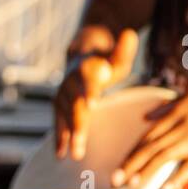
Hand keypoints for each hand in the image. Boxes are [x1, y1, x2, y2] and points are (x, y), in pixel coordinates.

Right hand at [54, 26, 138, 157]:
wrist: (83, 55)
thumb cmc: (106, 60)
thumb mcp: (117, 55)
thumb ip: (123, 49)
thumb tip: (129, 33)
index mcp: (86, 68)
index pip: (87, 81)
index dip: (89, 92)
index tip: (93, 106)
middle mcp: (70, 81)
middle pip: (74, 104)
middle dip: (78, 124)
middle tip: (81, 143)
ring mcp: (62, 94)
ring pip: (65, 116)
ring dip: (69, 135)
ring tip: (76, 154)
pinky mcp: (59, 104)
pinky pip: (58, 122)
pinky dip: (59, 137)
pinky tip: (60, 155)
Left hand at [113, 85, 187, 188]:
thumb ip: (169, 106)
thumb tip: (146, 116)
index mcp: (177, 113)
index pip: (148, 135)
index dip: (131, 152)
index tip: (118, 167)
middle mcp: (182, 126)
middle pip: (150, 148)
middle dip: (130, 165)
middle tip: (114, 181)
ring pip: (164, 156)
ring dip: (146, 172)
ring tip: (131, 185)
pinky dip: (177, 178)